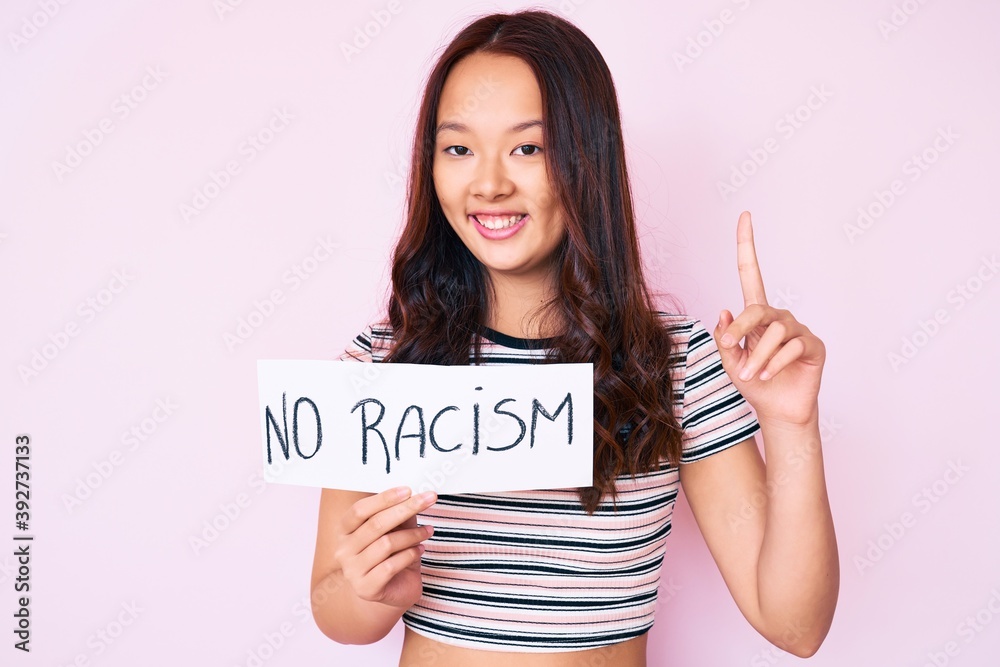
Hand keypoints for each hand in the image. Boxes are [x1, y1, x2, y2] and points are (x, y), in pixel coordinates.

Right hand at [332, 487, 435, 608]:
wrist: (396, 590)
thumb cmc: (394, 554)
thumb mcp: (396, 529)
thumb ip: (399, 513)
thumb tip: (412, 494)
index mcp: (344, 531)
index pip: (360, 510)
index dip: (384, 498)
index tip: (408, 490)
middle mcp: (343, 550)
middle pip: (375, 524)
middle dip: (406, 509)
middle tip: (429, 499)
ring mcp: (352, 571)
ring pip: (386, 544)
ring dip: (413, 535)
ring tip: (428, 531)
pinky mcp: (366, 589)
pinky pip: (391, 566)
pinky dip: (410, 555)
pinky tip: (420, 550)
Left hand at [714, 211, 825, 426]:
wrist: (778, 410)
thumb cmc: (754, 383)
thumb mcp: (730, 362)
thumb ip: (725, 339)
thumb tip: (723, 311)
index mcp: (756, 315)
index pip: (751, 273)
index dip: (747, 245)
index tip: (745, 215)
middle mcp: (778, 317)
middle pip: (757, 309)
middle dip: (740, 329)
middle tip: (729, 347)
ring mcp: (798, 330)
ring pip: (773, 333)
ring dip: (756, 356)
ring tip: (750, 374)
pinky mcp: (814, 346)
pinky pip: (791, 347)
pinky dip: (774, 363)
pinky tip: (767, 375)